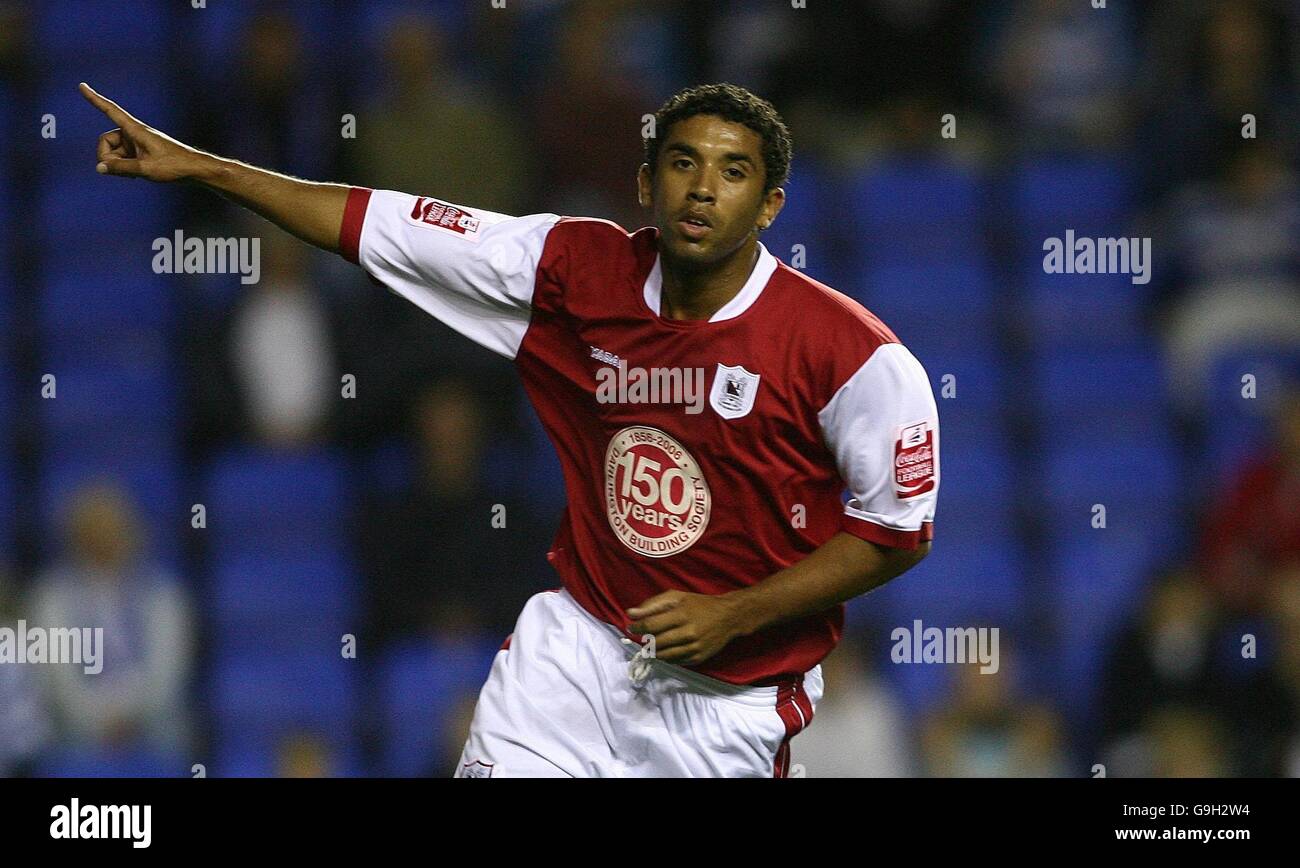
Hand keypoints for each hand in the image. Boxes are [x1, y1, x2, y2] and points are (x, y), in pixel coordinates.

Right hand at [79, 82, 200, 181]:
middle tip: (122, 172)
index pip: (110, 110)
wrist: (194, 170)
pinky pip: (121, 159)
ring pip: (112, 153)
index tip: (81, 85)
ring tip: (135, 174)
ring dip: (117, 165)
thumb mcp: (145, 169)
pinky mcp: (139, 152)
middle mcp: (133, 133)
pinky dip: (123, 167)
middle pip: (105, 141)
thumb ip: (120, 168)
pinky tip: (135, 176)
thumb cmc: (174, 166)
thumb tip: (99, 168)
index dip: (95, 99)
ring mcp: (135, 143)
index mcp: (135, 129)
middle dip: (107, 158)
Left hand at [626, 590, 745, 666]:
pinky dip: (666, 657)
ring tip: (652, 644)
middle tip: (642, 637)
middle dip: (644, 641)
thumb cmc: (699, 604)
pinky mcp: (698, 658)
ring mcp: (694, 647)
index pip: (651, 625)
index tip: (631, 628)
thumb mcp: (677, 597)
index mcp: (681, 615)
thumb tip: (630, 613)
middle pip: (656, 643)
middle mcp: (688, 633)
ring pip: (664, 655)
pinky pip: (675, 661)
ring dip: (654, 651)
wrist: (729, 617)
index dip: (637, 628)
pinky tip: (666, 649)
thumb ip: (652, 604)